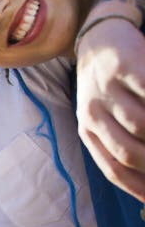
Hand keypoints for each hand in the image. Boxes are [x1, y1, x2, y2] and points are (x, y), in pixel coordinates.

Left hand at [76, 18, 144, 201]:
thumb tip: (144, 184)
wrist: (99, 39)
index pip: (115, 170)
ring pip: (143, 124)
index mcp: (88, 132)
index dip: (142, 187)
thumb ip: (120, 142)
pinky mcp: (123, 65)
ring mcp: (106, 90)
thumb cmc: (110, 86)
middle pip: (129, 152)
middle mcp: (92, 114)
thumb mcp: (106, 116)